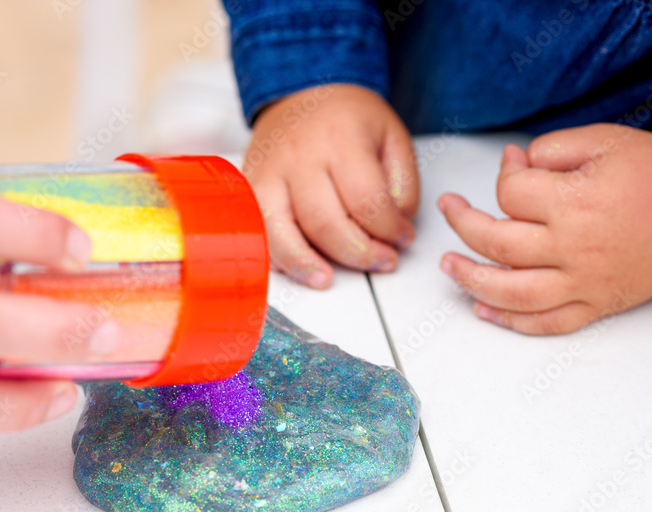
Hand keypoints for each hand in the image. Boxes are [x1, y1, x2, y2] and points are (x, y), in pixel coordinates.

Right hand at [244, 84, 418, 287]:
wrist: (302, 91)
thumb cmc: (348, 118)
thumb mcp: (392, 136)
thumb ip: (402, 183)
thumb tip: (395, 229)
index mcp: (341, 139)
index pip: (367, 201)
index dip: (390, 230)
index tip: (402, 237)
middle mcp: (299, 156)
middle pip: (326, 223)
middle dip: (358, 253)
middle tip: (381, 261)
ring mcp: (268, 172)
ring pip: (281, 231)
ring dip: (305, 264)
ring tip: (326, 279)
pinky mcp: (249, 188)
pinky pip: (257, 230)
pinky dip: (274, 255)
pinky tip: (295, 266)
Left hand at [438, 124, 651, 334]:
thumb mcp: (604, 141)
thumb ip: (551, 150)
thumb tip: (512, 162)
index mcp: (575, 203)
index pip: (511, 194)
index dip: (505, 175)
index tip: (514, 166)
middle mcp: (575, 248)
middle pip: (498, 243)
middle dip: (463, 224)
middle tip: (449, 209)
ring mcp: (585, 282)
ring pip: (512, 292)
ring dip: (471, 281)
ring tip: (448, 267)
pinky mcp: (598, 304)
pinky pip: (547, 322)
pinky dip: (512, 322)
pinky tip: (485, 310)